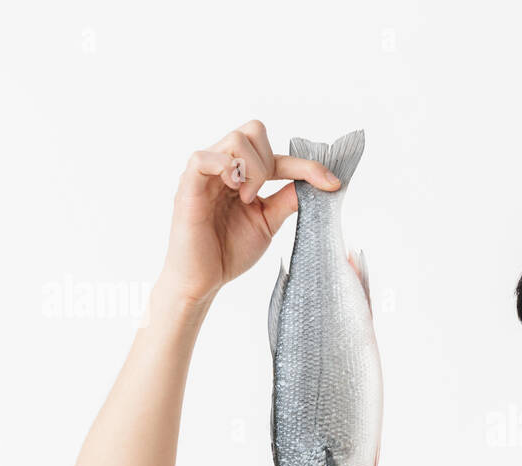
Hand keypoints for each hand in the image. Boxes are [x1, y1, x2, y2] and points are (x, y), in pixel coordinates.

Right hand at [157, 119, 342, 307]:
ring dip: (253, 169)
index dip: (307, 165)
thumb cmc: (229, 251)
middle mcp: (223, 167)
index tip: (333, 183)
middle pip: (254, 130)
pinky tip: (234, 191)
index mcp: (241, 174)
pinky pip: (203, 158)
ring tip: (246, 199)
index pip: (276, 154)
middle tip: (261, 196)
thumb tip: (317, 184)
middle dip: (270, 162)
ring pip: (236, 139)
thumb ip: (287, 200)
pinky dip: (226, 169)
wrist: (203, 280)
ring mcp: (205, 174)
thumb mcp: (268, 221)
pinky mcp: (188, 186)